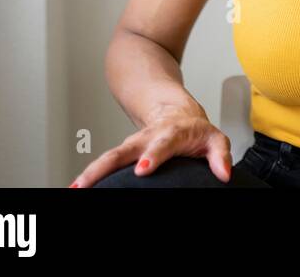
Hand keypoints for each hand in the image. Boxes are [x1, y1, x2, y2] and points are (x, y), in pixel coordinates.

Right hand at [69, 103, 233, 186]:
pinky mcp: (120, 153)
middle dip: (108, 165)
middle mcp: (146, 137)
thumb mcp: (214, 138)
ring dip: (90, 172)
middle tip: (92, 182)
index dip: (152, 155)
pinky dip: (88, 176)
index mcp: (171, 133)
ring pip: (108, 157)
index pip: (162, 143)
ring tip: (75, 189)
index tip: (142, 169)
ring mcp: (131, 144)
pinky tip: (75, 188)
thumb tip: (225, 175)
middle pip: (124, 150)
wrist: (174, 111)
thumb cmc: (194, 130)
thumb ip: (220, 154)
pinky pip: (102, 164)